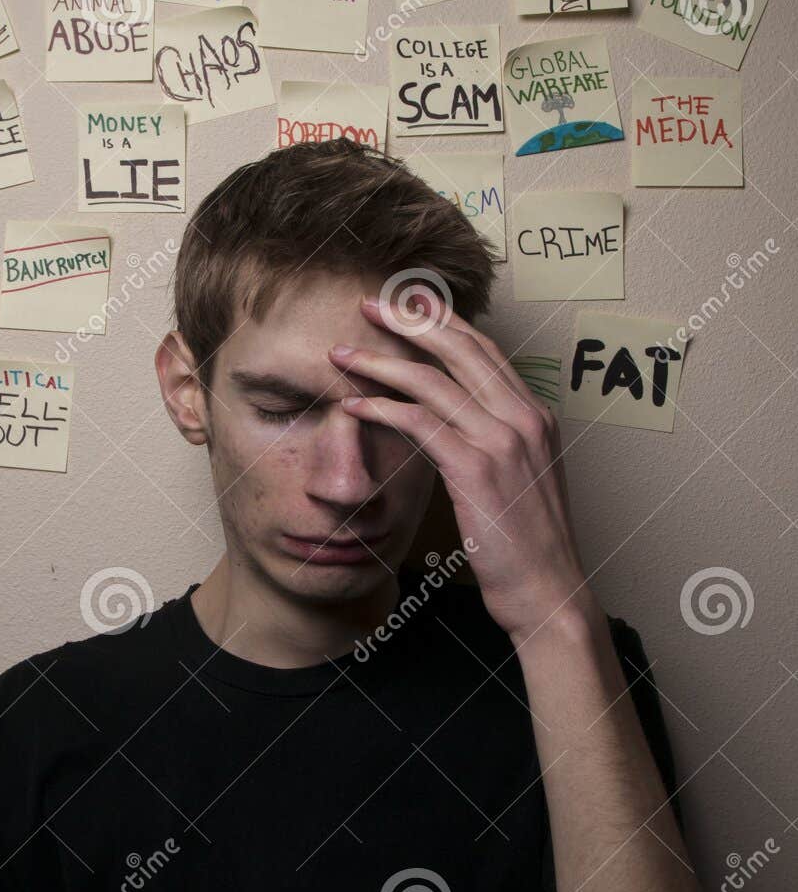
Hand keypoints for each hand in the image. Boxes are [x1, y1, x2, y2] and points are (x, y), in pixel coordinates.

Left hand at [329, 293, 601, 645]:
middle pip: (459, 349)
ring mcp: (502, 441)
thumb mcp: (522, 478)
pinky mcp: (476, 469)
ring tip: (343, 354)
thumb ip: (496, 443)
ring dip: (380, 362)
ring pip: (432, 381)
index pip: (485, 349)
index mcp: (535, 414)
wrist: (548, 591)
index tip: (409, 300)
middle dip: (408, 320)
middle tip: (368, 305)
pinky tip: (353, 406)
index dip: (444, 320)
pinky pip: (419, 423)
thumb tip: (454, 425)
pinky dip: (381, 408)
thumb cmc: (529, 544)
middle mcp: (523, 418)